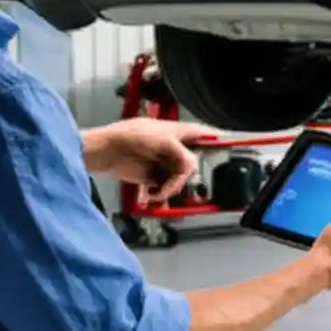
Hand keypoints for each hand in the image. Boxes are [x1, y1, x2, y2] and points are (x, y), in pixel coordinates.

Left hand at [83, 118, 218, 201]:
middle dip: (184, 179)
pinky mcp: (153, 177)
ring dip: (171, 190)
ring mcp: (164, 163)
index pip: (204, 136)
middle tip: (175, 186)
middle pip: (192, 166)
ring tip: (157, 194)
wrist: (107, 151)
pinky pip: (164, 189)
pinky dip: (160, 195)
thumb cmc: (134, 136)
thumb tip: (192, 169)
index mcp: (180, 134)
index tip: (223, 156)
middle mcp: (175, 149)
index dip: (216, 144)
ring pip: (179, 180)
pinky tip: (151, 197)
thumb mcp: (165, 142)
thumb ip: (184, 156)